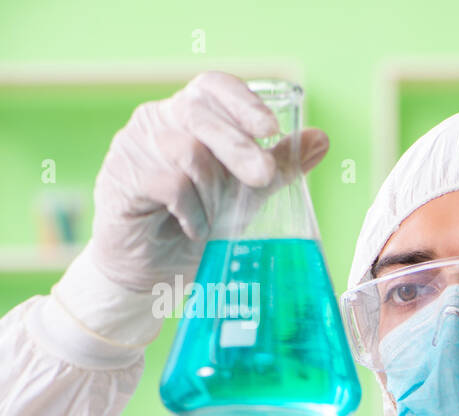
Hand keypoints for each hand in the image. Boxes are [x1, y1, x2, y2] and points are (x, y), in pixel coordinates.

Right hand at [87, 71, 329, 297]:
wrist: (153, 270)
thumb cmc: (198, 224)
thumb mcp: (247, 195)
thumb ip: (279, 166)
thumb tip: (321, 139)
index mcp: (189, 115)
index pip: (213, 85)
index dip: (242, 101)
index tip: (270, 127)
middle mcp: (158, 120)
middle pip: (201, 115)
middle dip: (239, 148)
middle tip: (264, 176)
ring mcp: (134, 145)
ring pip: (187, 151)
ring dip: (213, 193)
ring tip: (216, 220)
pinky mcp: (122, 176)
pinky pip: (170, 184)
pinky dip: (193, 212)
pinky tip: (193, 227)